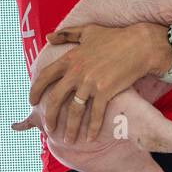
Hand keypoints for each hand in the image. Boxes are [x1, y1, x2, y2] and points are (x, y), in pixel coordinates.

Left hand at [29, 23, 169, 144]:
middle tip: (49, 128)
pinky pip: (95, 114)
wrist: (139, 45)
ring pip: (73, 111)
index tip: (32, 102)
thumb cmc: (115, 37)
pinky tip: (89, 138)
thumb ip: (67, 34)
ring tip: (67, 139)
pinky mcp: (105, 91)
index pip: (45, 76)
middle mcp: (76, 72)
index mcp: (70, 58)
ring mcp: (89, 83)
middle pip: (55, 99)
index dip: (36, 90)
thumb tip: (48, 37)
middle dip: (50, 116)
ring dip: (69, 128)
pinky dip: (91, 128)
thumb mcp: (88, 31)